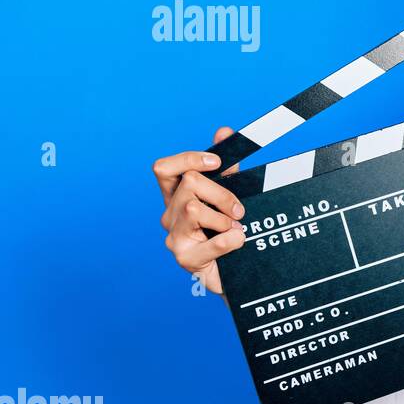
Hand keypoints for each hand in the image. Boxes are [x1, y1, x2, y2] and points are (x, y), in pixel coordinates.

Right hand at [153, 126, 245, 295]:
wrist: (240, 272)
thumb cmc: (231, 231)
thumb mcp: (231, 196)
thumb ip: (228, 168)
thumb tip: (223, 130)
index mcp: (176, 197)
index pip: (164, 169)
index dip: (189, 159)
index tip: (217, 162)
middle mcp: (170, 215)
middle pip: (189, 184)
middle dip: (222, 193)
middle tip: (239, 210)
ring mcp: (174, 238)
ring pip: (194, 209)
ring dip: (225, 218)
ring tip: (236, 229)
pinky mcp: (186, 259)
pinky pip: (212, 241)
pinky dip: (232, 239)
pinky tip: (239, 241)